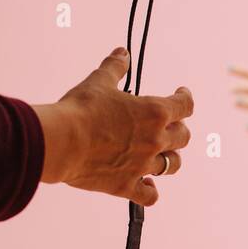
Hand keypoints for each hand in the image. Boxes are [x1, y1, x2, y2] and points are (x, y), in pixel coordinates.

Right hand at [36, 49, 193, 206]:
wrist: (62, 142)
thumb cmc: (81, 109)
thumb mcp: (98, 82)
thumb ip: (114, 67)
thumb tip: (122, 52)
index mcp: (154, 112)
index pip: (185, 105)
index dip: (185, 98)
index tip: (182, 94)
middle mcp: (155, 140)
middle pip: (183, 137)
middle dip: (178, 129)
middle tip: (169, 126)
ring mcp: (143, 165)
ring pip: (172, 165)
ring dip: (170, 159)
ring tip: (162, 155)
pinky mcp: (126, 185)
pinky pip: (150, 196)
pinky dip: (150, 191)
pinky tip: (146, 184)